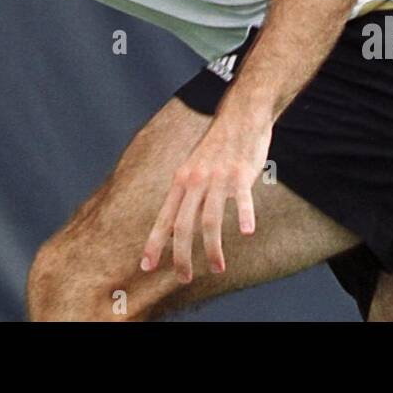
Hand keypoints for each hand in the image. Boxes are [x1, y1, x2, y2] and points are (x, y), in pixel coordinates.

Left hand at [139, 113, 272, 281]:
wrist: (240, 114)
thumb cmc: (218, 146)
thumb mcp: (194, 167)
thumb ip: (187, 194)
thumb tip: (177, 223)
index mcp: (182, 180)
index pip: (164, 217)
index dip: (154, 242)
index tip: (146, 266)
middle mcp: (196, 180)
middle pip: (184, 225)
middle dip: (181, 255)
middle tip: (183, 278)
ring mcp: (218, 178)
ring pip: (210, 219)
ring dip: (212, 248)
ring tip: (217, 268)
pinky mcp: (241, 173)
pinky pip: (241, 199)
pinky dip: (244, 215)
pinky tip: (247, 232)